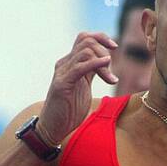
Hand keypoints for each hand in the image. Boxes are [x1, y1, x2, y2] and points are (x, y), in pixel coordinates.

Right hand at [38, 31, 118, 145]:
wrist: (52, 128)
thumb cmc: (68, 111)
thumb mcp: (83, 87)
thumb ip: (91, 73)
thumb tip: (104, 63)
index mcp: (70, 63)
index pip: (85, 38)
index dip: (101, 37)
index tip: (114, 46)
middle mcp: (65, 64)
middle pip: (86, 41)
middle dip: (104, 50)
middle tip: (111, 73)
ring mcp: (62, 72)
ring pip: (85, 51)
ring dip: (103, 62)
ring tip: (111, 79)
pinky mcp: (62, 84)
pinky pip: (80, 67)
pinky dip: (95, 64)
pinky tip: (106, 65)